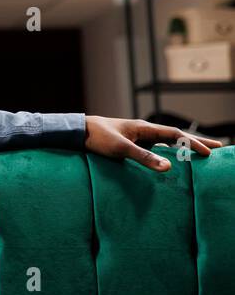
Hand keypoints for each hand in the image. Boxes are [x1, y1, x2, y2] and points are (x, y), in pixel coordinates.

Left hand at [84, 116, 222, 171]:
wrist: (76, 132)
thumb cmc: (97, 137)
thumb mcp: (121, 149)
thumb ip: (144, 158)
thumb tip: (169, 167)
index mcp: (144, 128)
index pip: (176, 135)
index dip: (194, 143)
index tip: (210, 153)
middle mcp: (143, 130)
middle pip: (175, 136)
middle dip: (195, 142)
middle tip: (217, 148)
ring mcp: (137, 136)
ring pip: (166, 141)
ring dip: (182, 146)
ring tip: (198, 153)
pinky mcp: (129, 143)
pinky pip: (154, 147)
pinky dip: (167, 151)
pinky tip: (170, 158)